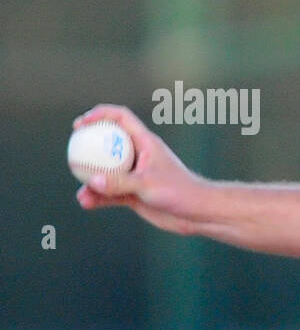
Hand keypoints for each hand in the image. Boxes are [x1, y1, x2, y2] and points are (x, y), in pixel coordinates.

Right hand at [72, 105, 206, 234]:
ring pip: (105, 172)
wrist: (197, 214)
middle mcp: (138, 156)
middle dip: (87, 147)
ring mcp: (134, 175)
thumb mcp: (148, 185)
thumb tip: (91, 180)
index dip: (100, 115)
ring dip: (90, 181)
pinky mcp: (133, 193)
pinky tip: (87, 203)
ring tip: (83, 195)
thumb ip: (119, 182)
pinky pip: (109, 192)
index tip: (81, 124)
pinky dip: (98, 196)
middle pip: (107, 143)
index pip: (121, 118)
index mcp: (145, 143)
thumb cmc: (179, 192)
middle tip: (72, 153)